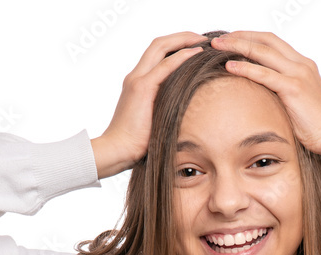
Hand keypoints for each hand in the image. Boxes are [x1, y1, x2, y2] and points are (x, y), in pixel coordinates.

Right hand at [91, 31, 205, 178]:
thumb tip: (186, 114)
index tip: (195, 46)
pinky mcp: (142, 88)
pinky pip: (165, 66)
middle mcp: (136, 76)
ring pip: (160, 47)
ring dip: (183, 40)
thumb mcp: (153, 121)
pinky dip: (182, 56)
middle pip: (158, 44)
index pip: (156, 54)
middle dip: (182, 36)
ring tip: (203, 40)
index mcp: (137, 83)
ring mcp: (137, 80)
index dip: (175, 45)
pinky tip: (197, 53)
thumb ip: (164, 110)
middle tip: (203, 38)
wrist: (118, 150)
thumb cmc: (136, 144)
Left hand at [210, 31, 320, 163]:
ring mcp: (298, 74)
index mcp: (302, 65)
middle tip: (219, 39)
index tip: (231, 40)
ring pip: (263, 51)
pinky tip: (229, 67)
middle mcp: (301, 64)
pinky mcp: (294, 88)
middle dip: (240, 36)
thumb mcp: (296, 101)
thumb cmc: (316, 125)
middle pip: (266, 40)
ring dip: (237, 46)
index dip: (250, 37)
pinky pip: (265, 74)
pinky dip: (245, 68)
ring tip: (217, 47)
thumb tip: (257, 93)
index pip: (272, 42)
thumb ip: (280, 90)